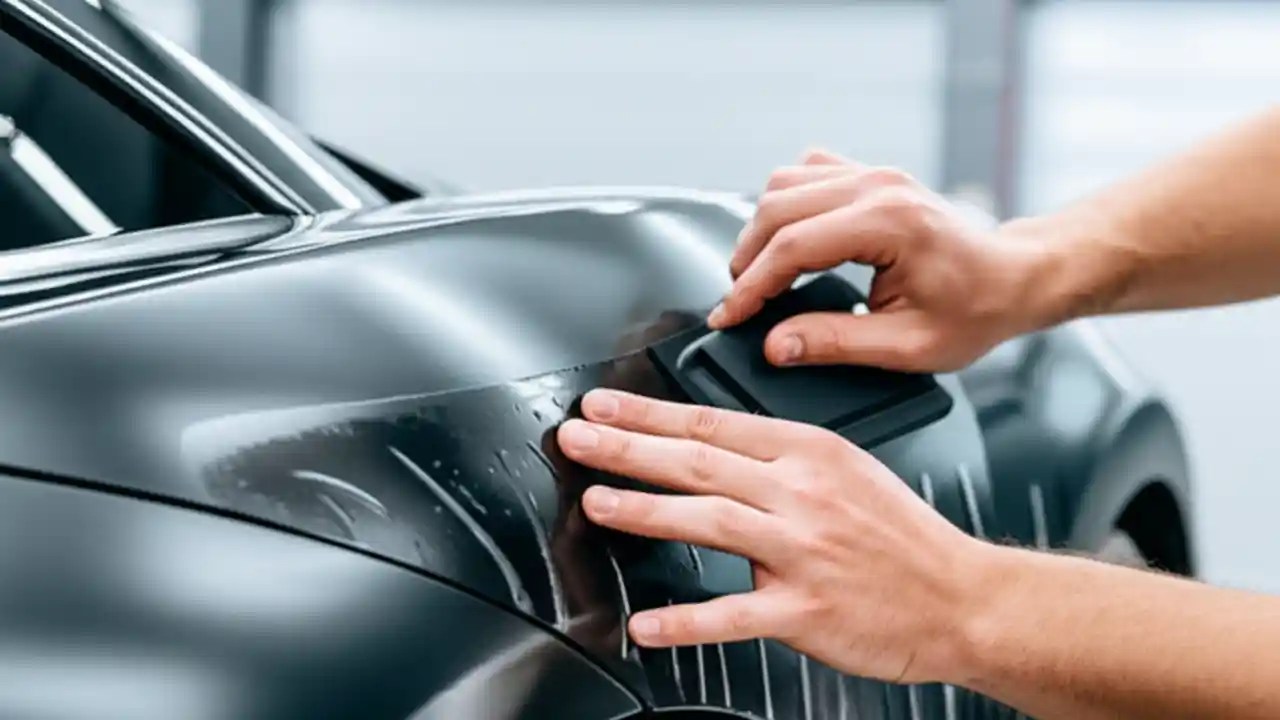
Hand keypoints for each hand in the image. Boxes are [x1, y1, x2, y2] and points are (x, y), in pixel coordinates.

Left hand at [556, 388, 993, 684]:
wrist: (963, 597)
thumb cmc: (902, 536)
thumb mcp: (847, 468)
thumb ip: (779, 457)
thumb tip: (708, 447)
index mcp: (810, 453)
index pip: (714, 423)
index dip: (649, 414)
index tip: (604, 405)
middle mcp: (803, 495)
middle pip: (699, 461)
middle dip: (628, 447)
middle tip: (578, 438)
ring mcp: (804, 552)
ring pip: (710, 519)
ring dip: (645, 509)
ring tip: (596, 503)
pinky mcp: (807, 611)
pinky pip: (734, 614)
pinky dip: (686, 619)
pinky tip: (647, 623)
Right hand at [712, 149, 1049, 371]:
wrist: (1015, 277)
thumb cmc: (977, 311)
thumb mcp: (908, 346)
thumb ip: (836, 344)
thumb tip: (776, 345)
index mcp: (889, 222)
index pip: (793, 246)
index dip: (751, 286)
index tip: (728, 317)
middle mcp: (878, 186)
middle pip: (777, 208)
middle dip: (747, 260)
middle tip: (741, 304)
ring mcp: (874, 174)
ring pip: (784, 184)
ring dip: (761, 230)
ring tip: (760, 276)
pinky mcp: (870, 175)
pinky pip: (806, 173)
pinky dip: (784, 205)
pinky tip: (788, 240)